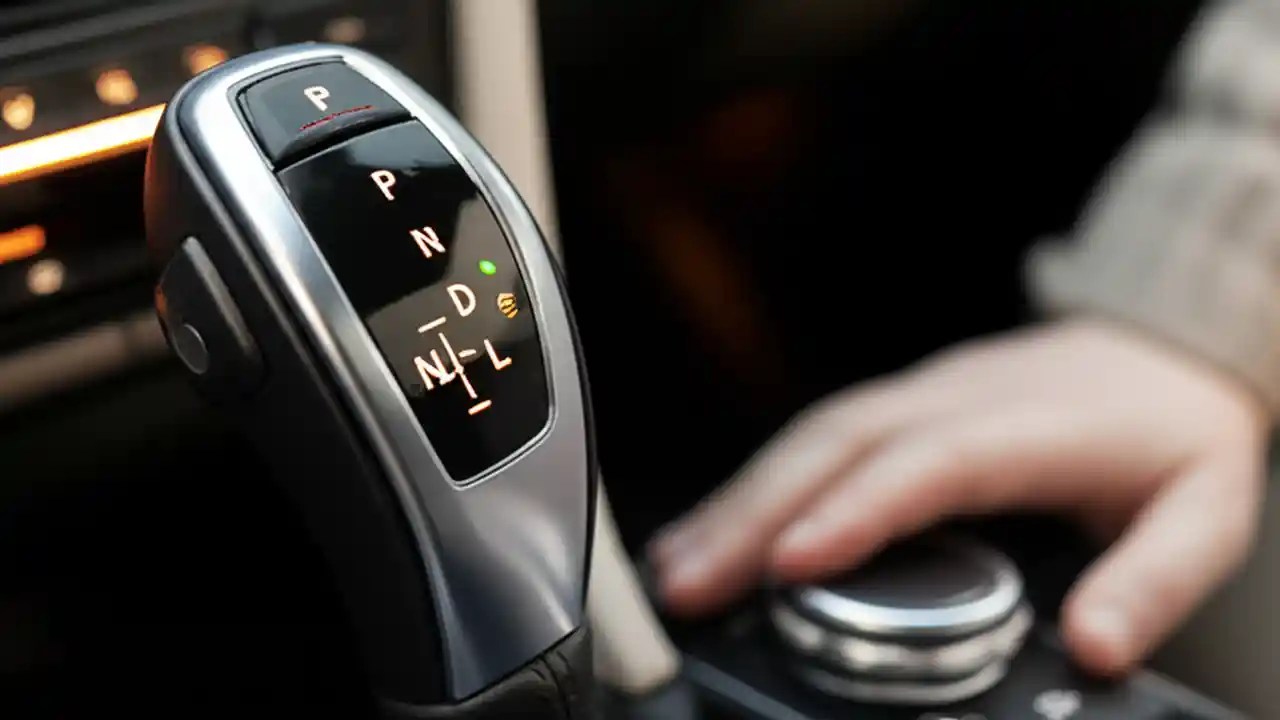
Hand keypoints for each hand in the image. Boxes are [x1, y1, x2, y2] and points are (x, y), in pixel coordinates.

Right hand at [648, 320, 1268, 676]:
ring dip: (737, 499)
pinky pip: (815, 438)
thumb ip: (1153, 580)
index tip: (789, 563)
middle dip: (752, 512)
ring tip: (677, 568)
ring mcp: (919, 394)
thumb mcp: (1206, 511)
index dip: (855, 510)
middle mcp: (955, 399)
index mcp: (1030, 426)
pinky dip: (755, 484)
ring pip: (810, 435)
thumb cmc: (1174, 434)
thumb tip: (1095, 647)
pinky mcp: (898, 405)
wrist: (1159, 345)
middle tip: (688, 583)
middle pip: (836, 442)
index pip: (929, 463)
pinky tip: (717, 530)